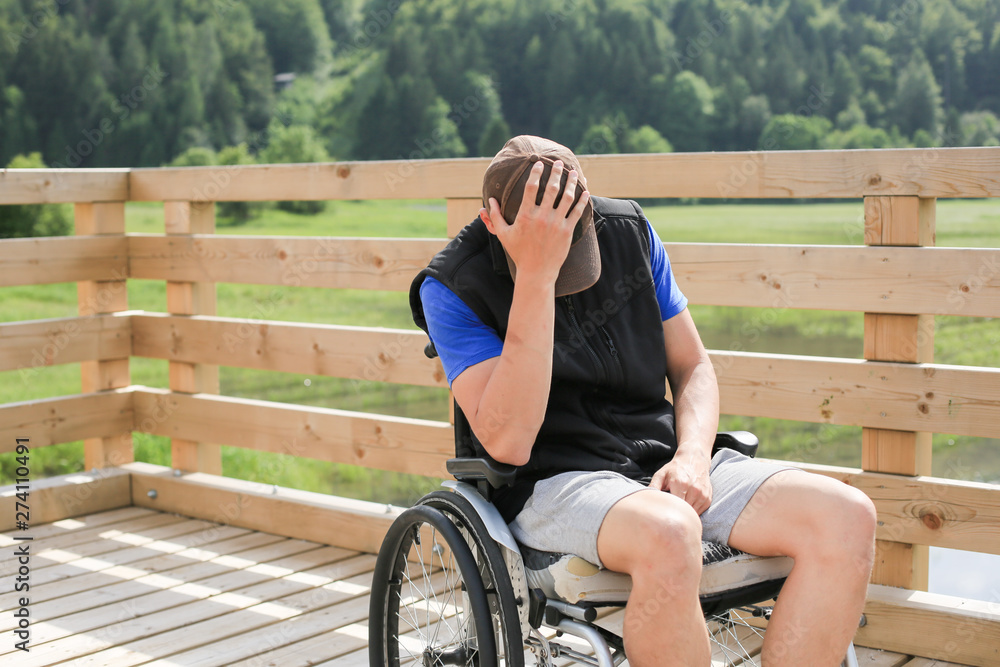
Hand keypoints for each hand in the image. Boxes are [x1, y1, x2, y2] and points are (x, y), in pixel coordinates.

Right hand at [481, 159, 590, 284]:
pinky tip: (585, 191)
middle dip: (556, 173)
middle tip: (559, 163)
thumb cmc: (519, 253)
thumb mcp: (503, 234)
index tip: (539, 164)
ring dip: (571, 182)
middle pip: (551, 188)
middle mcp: (541, 217)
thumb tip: (489, 200)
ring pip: (567, 197)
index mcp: (526, 215)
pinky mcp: (567, 232)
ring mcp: (556, 224)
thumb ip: (495, 216)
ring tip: (574, 172)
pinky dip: (582, 201)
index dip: (536, 173)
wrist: (536, 272)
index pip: (531, 187)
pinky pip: (577, 212)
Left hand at [649, 450, 712, 514]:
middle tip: (669, 514)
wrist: (694, 459)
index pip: (674, 507)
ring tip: (678, 507)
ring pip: (692, 514)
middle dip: (676, 515)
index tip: (663, 514)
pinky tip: (687, 504)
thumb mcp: (661, 474)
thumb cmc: (675, 468)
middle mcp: (693, 489)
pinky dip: (692, 511)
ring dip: (685, 513)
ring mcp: (702, 494)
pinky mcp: (707, 498)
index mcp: (679, 483)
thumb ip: (653, 487)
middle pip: (683, 512)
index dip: (668, 513)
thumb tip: (644, 499)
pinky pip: (699, 511)